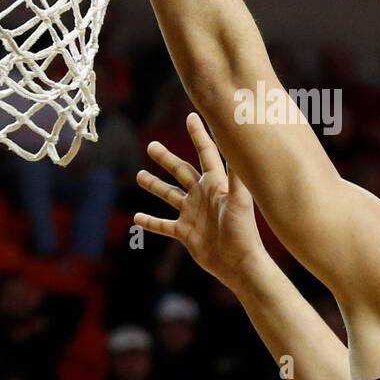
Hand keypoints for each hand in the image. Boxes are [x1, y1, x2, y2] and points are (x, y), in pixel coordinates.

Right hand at [134, 113, 266, 290]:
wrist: (239, 263)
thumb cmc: (242, 230)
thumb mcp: (239, 199)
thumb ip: (237, 173)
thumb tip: (240, 144)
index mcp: (216, 184)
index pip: (206, 153)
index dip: (198, 135)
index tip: (191, 116)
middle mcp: (203, 196)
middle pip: (181, 171)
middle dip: (166, 159)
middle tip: (151, 146)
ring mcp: (193, 214)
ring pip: (169, 195)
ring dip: (155, 186)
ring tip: (139, 175)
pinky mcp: (185, 233)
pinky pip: (164, 225)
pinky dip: (151, 221)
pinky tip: (137, 217)